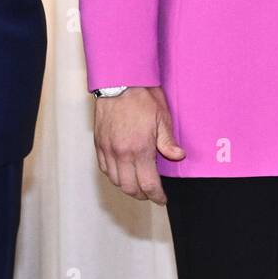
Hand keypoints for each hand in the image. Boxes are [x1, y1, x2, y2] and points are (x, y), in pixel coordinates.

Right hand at [94, 86, 184, 204]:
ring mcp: (108, 149)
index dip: (156, 196)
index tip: (161, 198)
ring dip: (127, 186)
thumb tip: (178, 156)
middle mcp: (121, 153)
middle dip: (142, 194)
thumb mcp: (162, 117)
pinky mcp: (99, 143)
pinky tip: (122, 171)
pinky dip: (113, 175)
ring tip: (138, 183)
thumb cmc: (142, 96)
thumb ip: (168, 141)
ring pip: (115, 181)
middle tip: (151, 192)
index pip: (148, 184)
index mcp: (139, 149)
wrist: (119, 80)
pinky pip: (104, 168)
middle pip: (130, 188)